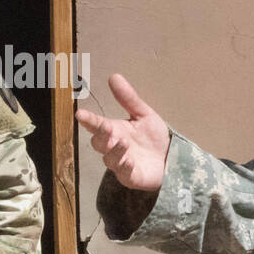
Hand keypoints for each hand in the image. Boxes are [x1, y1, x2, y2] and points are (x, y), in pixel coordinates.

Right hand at [75, 73, 169, 191]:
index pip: (97, 124)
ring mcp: (120, 163)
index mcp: (114, 130)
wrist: (173, 158)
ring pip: (109, 158)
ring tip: (123, 143)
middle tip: (107, 129)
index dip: (89, 120)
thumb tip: (114, 76)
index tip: (80, 114)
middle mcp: (113, 147)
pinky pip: (123, 173)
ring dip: (115, 150)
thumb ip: (128, 98)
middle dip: (101, 136)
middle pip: (98, 142)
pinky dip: (124, 166)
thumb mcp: (144, 114)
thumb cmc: (155, 137)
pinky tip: (128, 160)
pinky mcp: (130, 177)